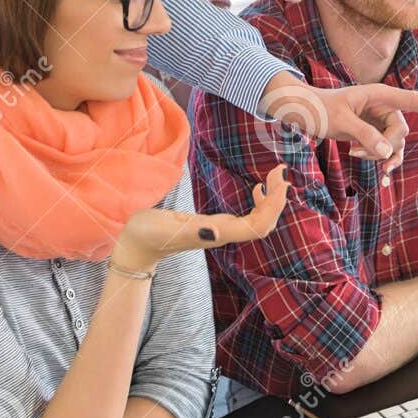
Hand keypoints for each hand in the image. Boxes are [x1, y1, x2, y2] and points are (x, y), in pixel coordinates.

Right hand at [114, 164, 289, 272]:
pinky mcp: (216, 225)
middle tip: (281, 171)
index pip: (259, 225)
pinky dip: (260, 201)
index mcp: (217, 234)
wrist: (136, 246)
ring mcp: (221, 230)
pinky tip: (257, 188)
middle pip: (264, 222)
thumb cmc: (147, 234)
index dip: (274, 205)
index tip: (279, 179)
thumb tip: (216, 232)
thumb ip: (192, 231)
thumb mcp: (166, 228)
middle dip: (277, 198)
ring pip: (259, 220)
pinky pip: (249, 216)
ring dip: (271, 199)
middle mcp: (224, 233)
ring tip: (274, 176)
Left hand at [262, 76, 417, 178]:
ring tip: (356, 156)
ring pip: (395, 144)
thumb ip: (365, 136)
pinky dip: (381, 161)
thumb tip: (387, 153)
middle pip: (400, 131)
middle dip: (386, 146)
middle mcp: (383, 106)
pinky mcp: (372, 133)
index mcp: (379, 95)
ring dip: (381, 156)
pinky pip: (386, 150)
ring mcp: (378, 121)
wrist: (303, 112)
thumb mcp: (340, 122)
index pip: (413, 101)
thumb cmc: (320, 109)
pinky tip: (381, 178)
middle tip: (357, 152)